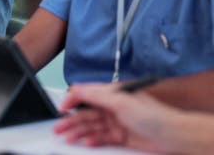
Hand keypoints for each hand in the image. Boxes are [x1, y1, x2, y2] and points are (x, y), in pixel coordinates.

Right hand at [54, 83, 175, 152]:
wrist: (173, 135)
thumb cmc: (153, 115)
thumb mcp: (121, 101)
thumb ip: (96, 95)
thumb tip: (75, 90)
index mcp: (111, 94)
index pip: (85, 94)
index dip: (72, 100)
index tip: (62, 109)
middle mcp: (112, 107)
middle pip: (85, 113)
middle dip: (71, 120)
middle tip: (58, 128)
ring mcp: (115, 122)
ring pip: (91, 127)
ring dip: (78, 131)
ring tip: (68, 137)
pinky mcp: (120, 137)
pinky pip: (101, 138)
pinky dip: (92, 140)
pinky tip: (86, 142)